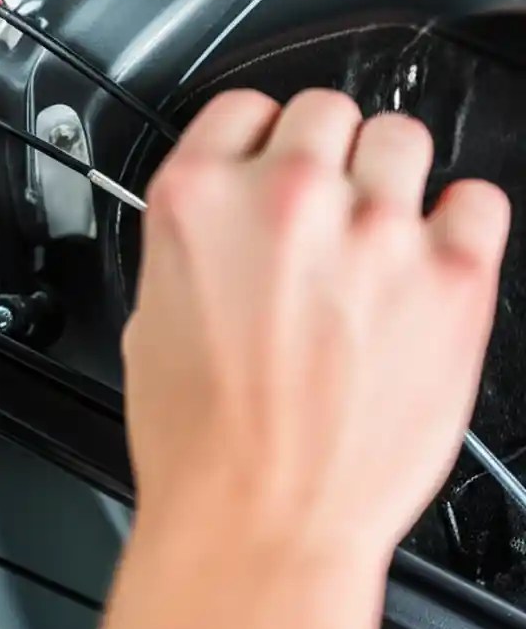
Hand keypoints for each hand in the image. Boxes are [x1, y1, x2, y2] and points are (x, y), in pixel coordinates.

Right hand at [101, 89, 509, 628]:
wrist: (260, 521)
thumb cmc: (200, 442)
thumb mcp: (151, 319)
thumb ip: (195, 245)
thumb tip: (225, 227)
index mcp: (198, 201)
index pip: (243, 107)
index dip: (258, 138)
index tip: (268, 161)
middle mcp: (286, 199)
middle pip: (327, 110)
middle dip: (325, 155)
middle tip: (323, 211)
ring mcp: (374, 231)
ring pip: (403, 138)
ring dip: (389, 179)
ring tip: (377, 236)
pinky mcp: (451, 276)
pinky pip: (477, 201)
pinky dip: (458, 224)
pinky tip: (427, 262)